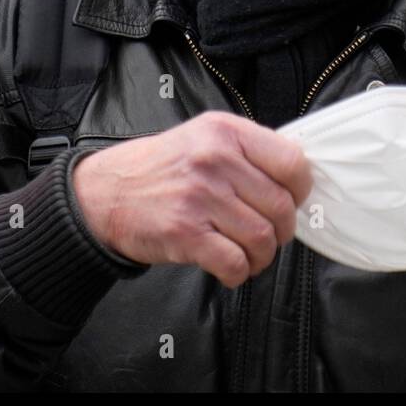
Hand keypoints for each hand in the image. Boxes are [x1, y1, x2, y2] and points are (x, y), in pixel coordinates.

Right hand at [71, 112, 311, 287]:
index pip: (292, 162)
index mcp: (225, 132)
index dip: (300, 189)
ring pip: (263, 239)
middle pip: (281, 207)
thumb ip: (248, 151)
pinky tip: (230, 267)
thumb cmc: (161, 168)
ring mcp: (200, 197)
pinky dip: (240, 273)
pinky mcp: (185, 233)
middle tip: (268, 235)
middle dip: (282, 230)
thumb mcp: (204, 137)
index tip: (291, 200)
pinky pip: (235, 262)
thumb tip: (297, 179)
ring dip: (262, 256)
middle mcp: (215, 160)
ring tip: (248, 254)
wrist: (105, 193)